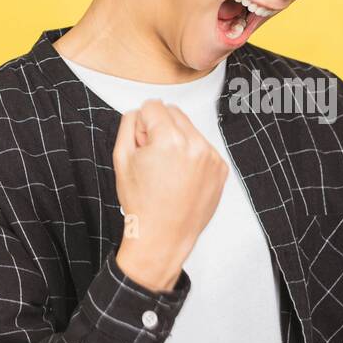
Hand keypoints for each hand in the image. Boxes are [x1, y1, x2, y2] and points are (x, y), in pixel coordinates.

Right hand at [112, 99, 227, 291]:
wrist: (163, 236)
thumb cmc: (141, 202)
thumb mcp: (121, 159)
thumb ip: (129, 125)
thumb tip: (140, 112)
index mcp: (169, 139)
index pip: (153, 106)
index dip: (141, 124)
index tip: (141, 145)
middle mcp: (195, 144)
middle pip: (174, 112)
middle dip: (160, 128)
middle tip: (153, 158)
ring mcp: (212, 157)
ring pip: (190, 129)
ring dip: (177, 141)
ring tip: (168, 171)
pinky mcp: (221, 168)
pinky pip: (203, 147)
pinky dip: (192, 156)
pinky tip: (182, 179)